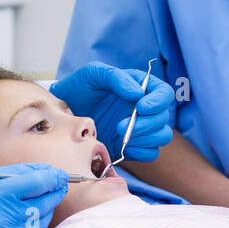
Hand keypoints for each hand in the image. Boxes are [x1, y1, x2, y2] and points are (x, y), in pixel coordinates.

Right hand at [0, 163, 67, 227]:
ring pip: (41, 221)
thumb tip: (42, 171)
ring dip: (47, 209)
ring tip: (43, 201)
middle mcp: (1, 217)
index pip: (36, 182)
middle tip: (59, 184)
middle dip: (55, 191)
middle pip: (44, 202)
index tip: (60, 174)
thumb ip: (10, 175)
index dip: (53, 177)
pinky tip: (31, 220)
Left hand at [49, 62, 173, 162]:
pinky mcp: (132, 146)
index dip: (158, 102)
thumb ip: (115, 78)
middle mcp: (144, 108)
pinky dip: (141, 151)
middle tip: (121, 126)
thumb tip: (138, 94)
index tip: (141, 107)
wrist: (64, 111)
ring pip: (161, 136)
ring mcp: (139, 128)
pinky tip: (122, 145)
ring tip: (119, 134)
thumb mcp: (93, 74)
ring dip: (145, 138)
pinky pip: (150, 153)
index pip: (164, 93)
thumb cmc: (79, 87)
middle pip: (163, 118)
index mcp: (140, 87)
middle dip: (146, 124)